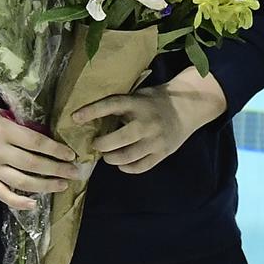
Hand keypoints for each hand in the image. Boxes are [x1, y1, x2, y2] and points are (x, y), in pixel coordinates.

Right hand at [0, 97, 84, 211]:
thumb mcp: (8, 115)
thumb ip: (27, 127)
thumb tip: (56, 139)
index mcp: (4, 131)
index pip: (36, 143)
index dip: (55, 150)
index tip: (71, 154)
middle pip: (32, 164)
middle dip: (57, 169)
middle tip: (74, 172)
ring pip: (22, 181)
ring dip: (46, 185)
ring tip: (63, 185)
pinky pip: (3, 194)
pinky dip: (18, 202)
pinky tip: (34, 204)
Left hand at [77, 68, 227, 174]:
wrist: (188, 107)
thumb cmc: (155, 100)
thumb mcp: (138, 95)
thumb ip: (121, 106)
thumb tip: (91, 117)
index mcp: (137, 103)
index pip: (110, 105)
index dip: (91, 111)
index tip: (75, 118)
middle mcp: (146, 123)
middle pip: (117, 140)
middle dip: (101, 144)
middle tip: (95, 144)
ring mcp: (155, 140)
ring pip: (127, 156)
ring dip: (111, 158)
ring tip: (107, 155)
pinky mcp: (162, 153)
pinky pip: (140, 166)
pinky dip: (127, 168)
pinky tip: (121, 163)